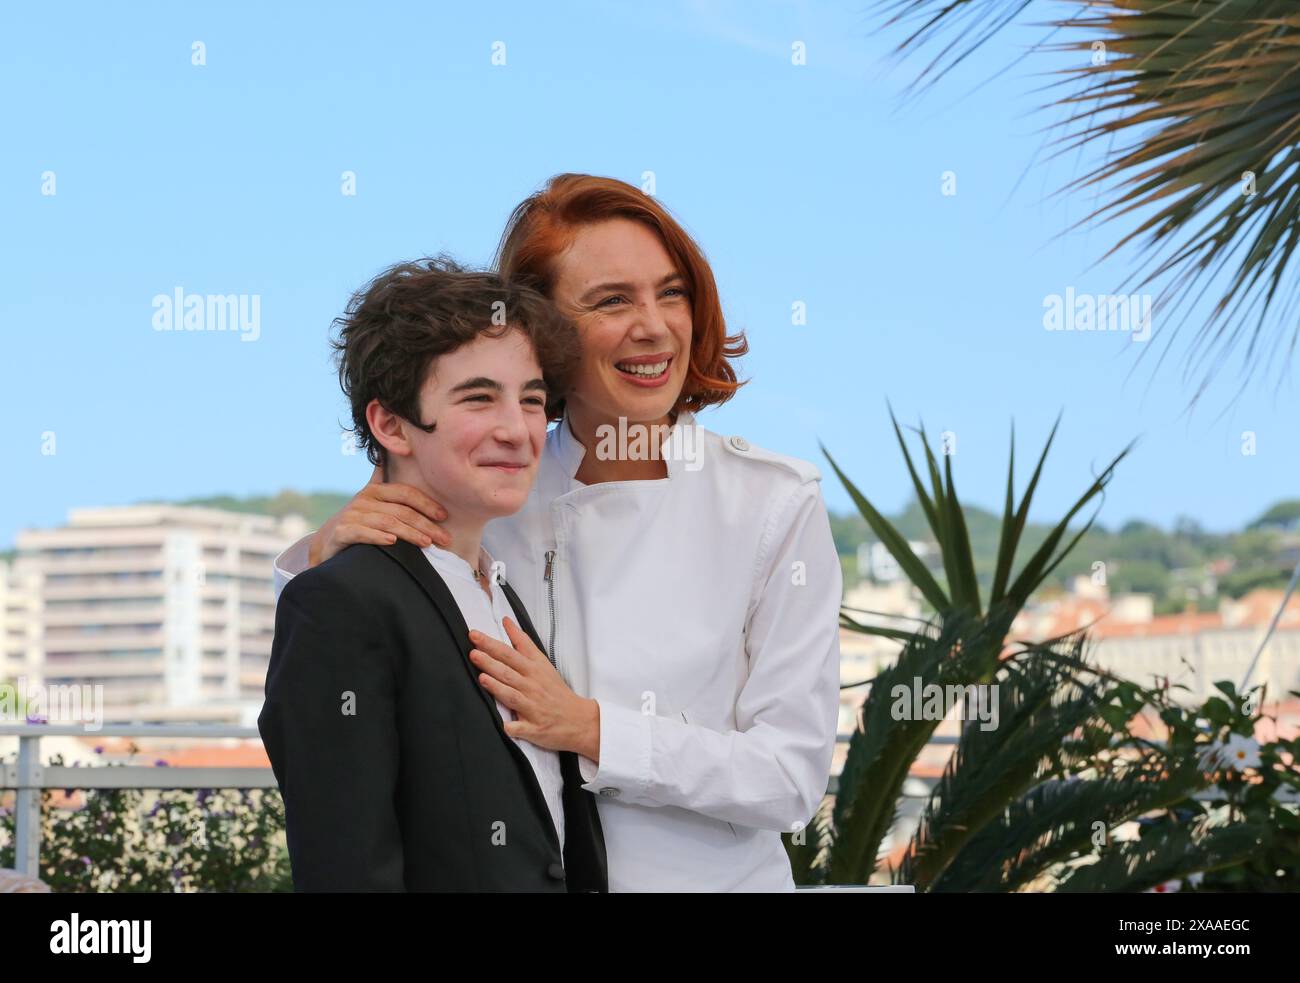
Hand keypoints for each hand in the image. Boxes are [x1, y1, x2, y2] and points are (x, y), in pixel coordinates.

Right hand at [307, 464, 450, 566]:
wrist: (327, 542)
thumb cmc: (357, 520)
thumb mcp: (371, 500)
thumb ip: (381, 479)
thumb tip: (387, 456)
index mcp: (375, 490)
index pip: (406, 493)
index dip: (426, 503)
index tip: (444, 516)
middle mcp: (364, 499)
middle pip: (401, 510)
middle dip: (426, 525)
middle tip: (444, 538)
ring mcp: (352, 515)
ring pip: (387, 523)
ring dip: (410, 533)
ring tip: (427, 543)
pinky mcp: (342, 531)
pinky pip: (363, 533)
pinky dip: (379, 537)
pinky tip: (394, 542)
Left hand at [469, 617, 600, 759]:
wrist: (579, 719)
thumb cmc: (556, 691)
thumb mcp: (542, 662)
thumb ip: (523, 643)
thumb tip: (507, 622)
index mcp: (534, 669)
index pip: (510, 653)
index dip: (492, 643)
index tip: (476, 635)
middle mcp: (532, 686)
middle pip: (508, 671)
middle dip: (490, 661)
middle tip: (473, 652)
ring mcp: (532, 707)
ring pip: (512, 695)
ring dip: (497, 686)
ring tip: (482, 677)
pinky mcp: (534, 727)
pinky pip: (519, 727)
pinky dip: (511, 726)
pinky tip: (502, 724)